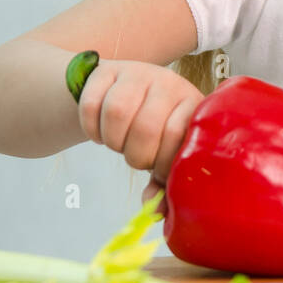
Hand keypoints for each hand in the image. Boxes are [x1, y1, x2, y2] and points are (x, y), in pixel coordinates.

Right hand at [76, 59, 202, 208]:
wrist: (126, 90)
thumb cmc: (155, 129)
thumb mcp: (165, 152)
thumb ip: (164, 183)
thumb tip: (155, 212)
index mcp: (191, 104)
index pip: (177, 136)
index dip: (162, 162)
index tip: (157, 169)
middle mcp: (168, 83)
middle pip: (146, 127)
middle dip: (136, 155)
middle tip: (135, 157)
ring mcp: (138, 73)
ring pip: (117, 112)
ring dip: (113, 141)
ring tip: (119, 143)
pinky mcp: (107, 70)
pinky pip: (91, 104)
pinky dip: (91, 128)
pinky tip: (100, 132)